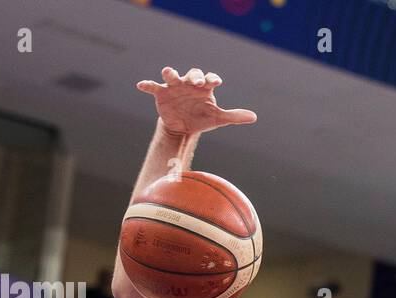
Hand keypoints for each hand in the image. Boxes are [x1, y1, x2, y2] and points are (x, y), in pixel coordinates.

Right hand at [136, 67, 256, 136]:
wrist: (183, 127)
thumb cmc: (202, 118)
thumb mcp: (218, 118)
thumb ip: (234, 116)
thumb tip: (254, 117)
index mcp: (204, 87)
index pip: (209, 78)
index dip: (211, 78)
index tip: (215, 82)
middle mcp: (189, 83)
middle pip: (192, 74)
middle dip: (194, 76)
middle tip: (197, 82)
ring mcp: (174, 87)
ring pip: (172, 75)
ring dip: (170, 73)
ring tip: (169, 73)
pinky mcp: (161, 93)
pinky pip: (153, 86)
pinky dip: (147, 84)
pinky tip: (141, 85)